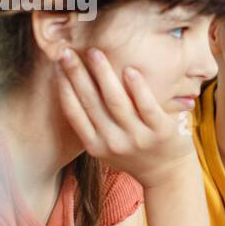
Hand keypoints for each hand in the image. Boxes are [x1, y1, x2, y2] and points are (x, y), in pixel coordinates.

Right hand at [55, 47, 194, 187]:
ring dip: (103, 74)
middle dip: (76, 75)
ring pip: (116, 101)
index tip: (56, 65)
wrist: (168, 174)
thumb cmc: (134, 153)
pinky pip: (146, 106)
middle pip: (91, 102)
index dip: (63, 88)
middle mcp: (113, 143)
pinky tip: (129, 69)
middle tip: (67, 52)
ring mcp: (138, 138)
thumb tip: (71, 85)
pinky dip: (137, 87)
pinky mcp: (161, 132)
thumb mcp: (107, 146)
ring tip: (95, 53)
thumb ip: (93, 124)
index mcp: (96, 146)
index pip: (74, 113)